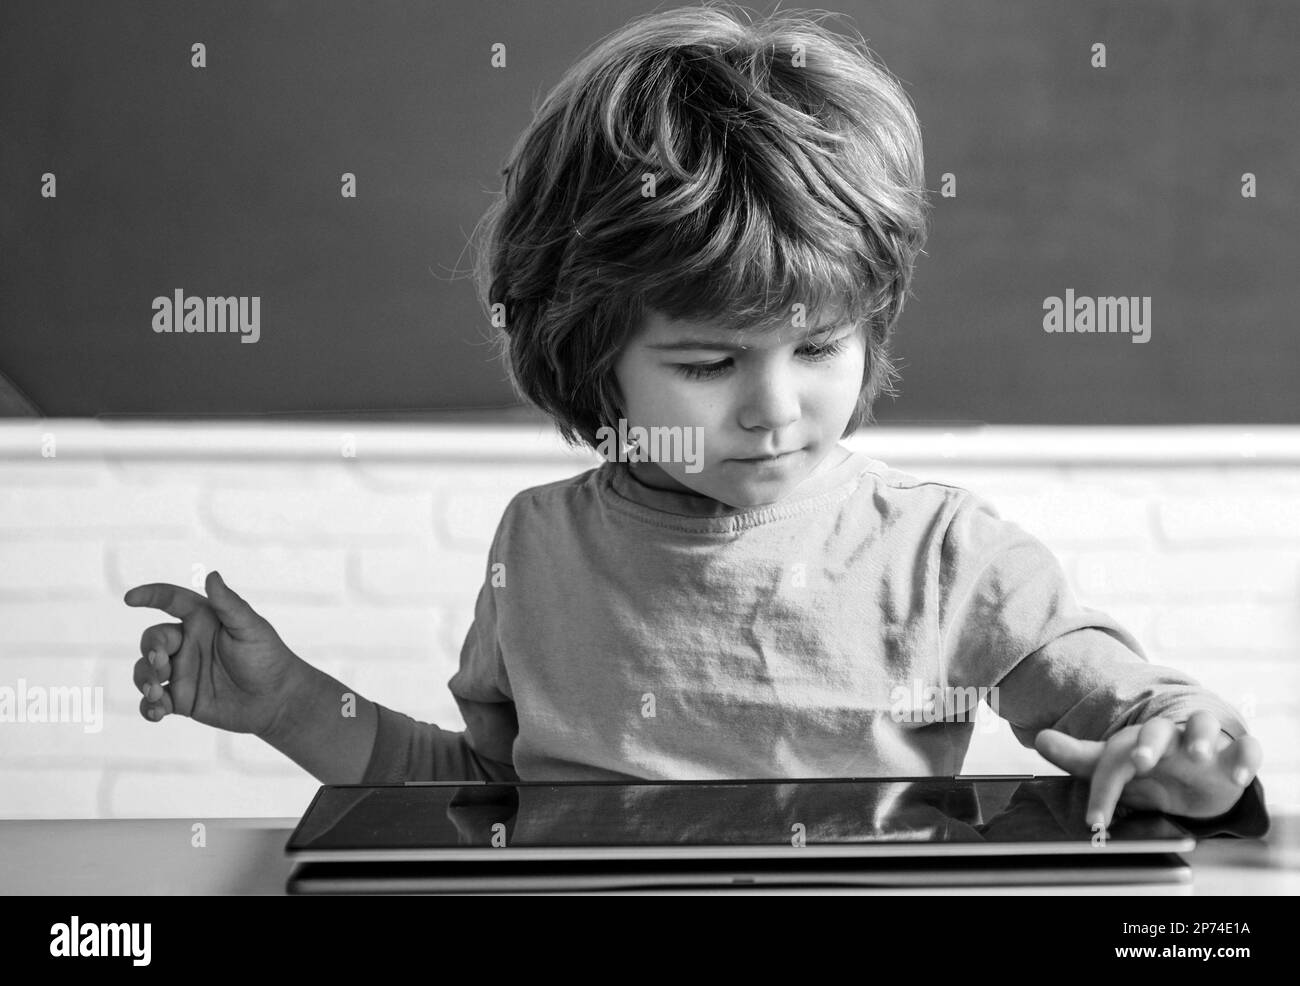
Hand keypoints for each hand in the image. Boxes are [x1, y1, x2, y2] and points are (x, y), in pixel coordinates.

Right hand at [124, 570, 302, 738]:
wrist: (277, 700)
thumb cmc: (268, 658)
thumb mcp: (250, 629)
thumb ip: (229, 605)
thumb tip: (212, 574)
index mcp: (203, 620)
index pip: (171, 601)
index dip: (150, 596)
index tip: (130, 599)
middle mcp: (187, 643)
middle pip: (152, 639)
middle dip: (151, 649)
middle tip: (162, 663)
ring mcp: (182, 672)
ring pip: (145, 671)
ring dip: (144, 680)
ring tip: (157, 693)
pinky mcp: (181, 699)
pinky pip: (152, 702)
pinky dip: (148, 707)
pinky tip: (158, 712)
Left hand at [1033, 711, 1262, 830]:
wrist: (1198, 769)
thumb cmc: (1152, 766)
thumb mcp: (1115, 765)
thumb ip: (1079, 757)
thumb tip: (1039, 738)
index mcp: (1135, 740)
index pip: (1114, 759)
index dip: (1103, 788)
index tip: (1095, 821)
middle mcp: (1167, 736)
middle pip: (1158, 729)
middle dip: (1150, 743)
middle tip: (1142, 761)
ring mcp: (1201, 742)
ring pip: (1202, 725)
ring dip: (1200, 737)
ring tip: (1199, 754)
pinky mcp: (1233, 753)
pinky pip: (1245, 747)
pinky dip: (1245, 757)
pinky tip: (1239, 774)